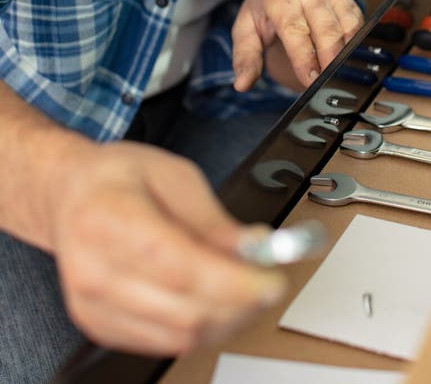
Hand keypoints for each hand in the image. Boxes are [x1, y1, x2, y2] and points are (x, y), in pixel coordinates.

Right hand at [49, 140, 285, 354]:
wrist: (69, 195)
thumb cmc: (117, 178)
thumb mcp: (174, 175)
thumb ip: (213, 219)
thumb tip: (254, 248)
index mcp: (108, 218)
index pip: (179, 268)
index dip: (234, 283)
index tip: (272, 279)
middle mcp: (93, 270)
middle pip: (183, 311)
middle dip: (239, 304)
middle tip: (268, 281)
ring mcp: (92, 306)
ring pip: (179, 336)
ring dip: (225, 319)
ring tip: (244, 289)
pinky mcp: (100, 327)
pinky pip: (164, 344)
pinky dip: (200, 328)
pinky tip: (214, 301)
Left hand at [232, 0, 363, 91]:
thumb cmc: (266, 9)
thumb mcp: (245, 29)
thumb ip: (245, 57)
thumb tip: (242, 84)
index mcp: (282, 0)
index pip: (296, 31)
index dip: (304, 58)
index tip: (310, 80)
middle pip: (327, 31)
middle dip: (330, 61)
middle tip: (326, 85)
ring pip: (348, 29)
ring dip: (346, 56)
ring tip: (338, 78)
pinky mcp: (349, 3)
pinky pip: (359, 27)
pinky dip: (357, 47)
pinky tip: (349, 63)